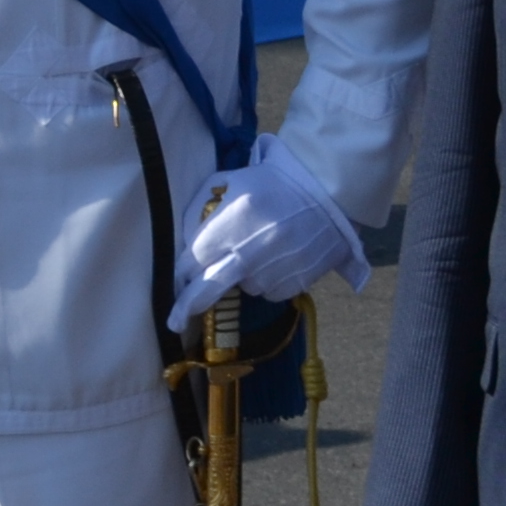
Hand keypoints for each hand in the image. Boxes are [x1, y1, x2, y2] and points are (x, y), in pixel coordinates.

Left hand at [173, 133, 366, 327]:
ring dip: (243, 275)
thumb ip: (204, 210)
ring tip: (263, 248)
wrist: (331, 194)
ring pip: (244, 286)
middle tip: (175, 322)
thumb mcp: (231, 182)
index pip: (192, 261)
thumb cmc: (275, 182)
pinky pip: (269, 290)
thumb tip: (190, 243)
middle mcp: (250, 254)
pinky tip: (281, 256)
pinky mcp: (294, 284)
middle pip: (208, 288)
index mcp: (232, 223)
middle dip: (187, 306)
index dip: (180, 274)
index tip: (176, 282)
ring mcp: (273, 272)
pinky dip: (268, 279)